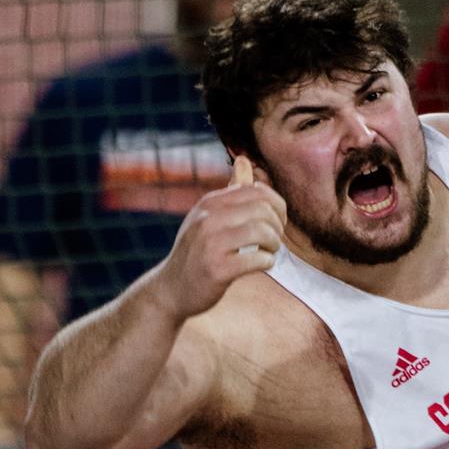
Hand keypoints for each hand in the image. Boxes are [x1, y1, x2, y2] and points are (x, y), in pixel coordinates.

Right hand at [154, 155, 286, 318]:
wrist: (170, 289)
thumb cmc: (196, 252)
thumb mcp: (207, 217)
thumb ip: (230, 192)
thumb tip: (243, 160)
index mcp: (209, 203)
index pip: (256, 190)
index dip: (277, 205)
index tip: (277, 221)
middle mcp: (207, 219)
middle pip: (262, 209)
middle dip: (278, 225)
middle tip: (274, 240)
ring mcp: (210, 244)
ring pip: (261, 231)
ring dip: (274, 244)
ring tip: (270, 252)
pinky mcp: (216, 269)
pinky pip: (256, 259)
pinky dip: (267, 262)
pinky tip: (262, 264)